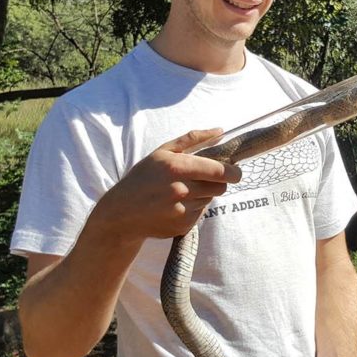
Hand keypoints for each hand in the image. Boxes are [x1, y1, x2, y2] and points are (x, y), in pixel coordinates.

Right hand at [94, 129, 240, 241]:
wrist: (121, 213)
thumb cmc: (143, 177)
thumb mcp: (162, 151)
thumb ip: (193, 139)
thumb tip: (221, 131)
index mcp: (177, 167)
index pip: (220, 171)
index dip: (234, 172)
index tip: (235, 172)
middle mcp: (181, 190)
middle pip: (221, 187)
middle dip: (217, 182)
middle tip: (202, 179)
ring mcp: (182, 210)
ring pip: (210, 199)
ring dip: (203, 194)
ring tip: (182, 191)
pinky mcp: (183, 226)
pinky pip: (201, 214)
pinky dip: (194, 208)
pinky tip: (176, 205)